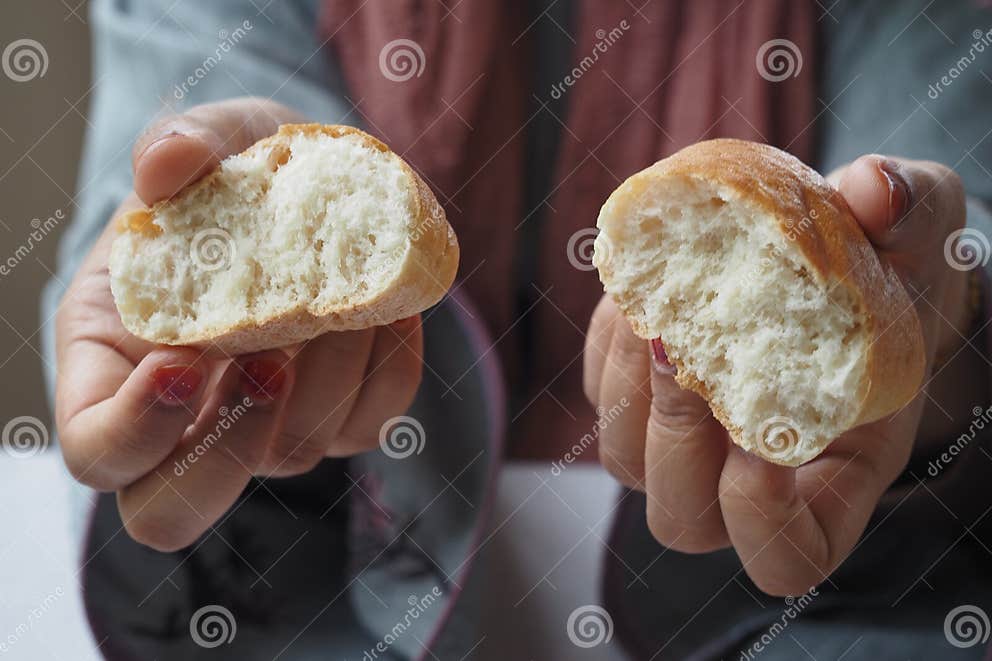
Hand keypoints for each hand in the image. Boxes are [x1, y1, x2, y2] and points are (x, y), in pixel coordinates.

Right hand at [55, 98, 422, 550]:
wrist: (312, 187)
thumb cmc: (238, 172)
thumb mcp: (209, 140)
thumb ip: (180, 143)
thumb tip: (168, 164)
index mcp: (112, 363)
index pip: (98, 451)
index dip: (134, 430)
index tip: (183, 358)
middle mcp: (186, 414)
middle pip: (174, 512)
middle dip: (228, 450)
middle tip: (271, 361)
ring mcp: (265, 423)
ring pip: (292, 457)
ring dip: (328, 385)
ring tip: (348, 306)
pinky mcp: (338, 412)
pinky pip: (366, 426)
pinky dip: (388, 374)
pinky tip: (394, 314)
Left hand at [584, 155, 970, 594]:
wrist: (847, 257)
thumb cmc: (899, 265)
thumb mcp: (924, 230)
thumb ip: (911, 211)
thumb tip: (872, 188)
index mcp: (838, 469)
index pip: (790, 556)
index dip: (761, 525)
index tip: (756, 447)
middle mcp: (753, 472)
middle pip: (682, 518)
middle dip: (671, 438)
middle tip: (680, 350)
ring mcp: (689, 439)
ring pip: (625, 462)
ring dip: (626, 392)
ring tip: (651, 311)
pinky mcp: (644, 391)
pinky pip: (600, 394)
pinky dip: (608, 347)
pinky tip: (638, 290)